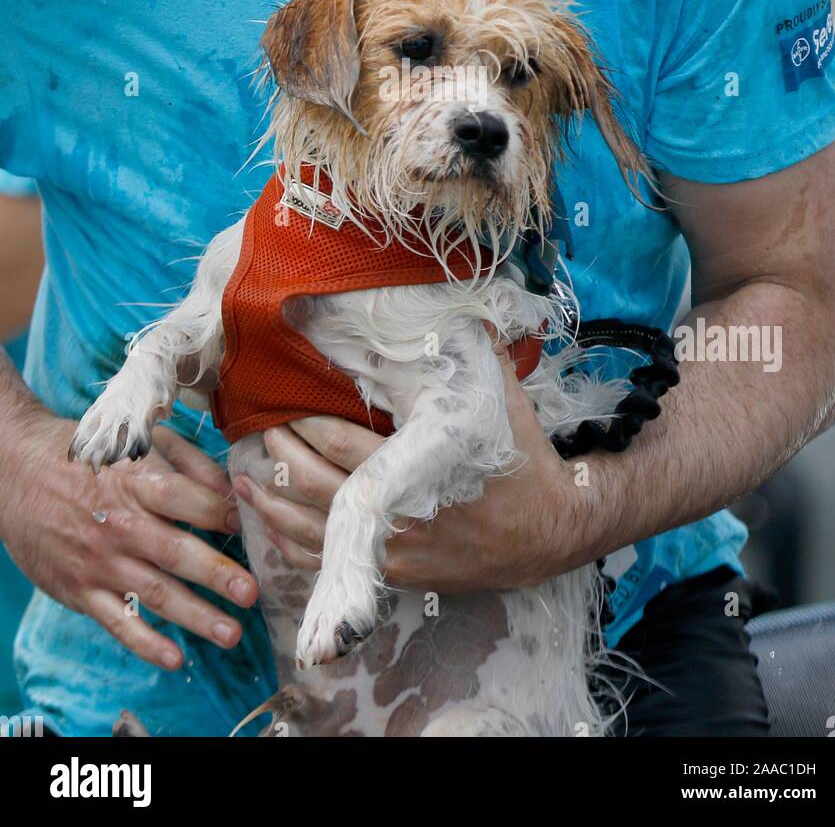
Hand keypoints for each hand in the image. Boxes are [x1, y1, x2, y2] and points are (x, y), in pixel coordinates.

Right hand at [1, 409, 258, 669]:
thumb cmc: (90, 458)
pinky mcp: (80, 590)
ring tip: (231, 633)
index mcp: (136, 483)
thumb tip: (231, 488)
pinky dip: (145, 644)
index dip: (220, 511)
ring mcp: (100, 562)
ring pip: (153, 594)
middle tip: (251, 593)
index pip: (185, 499)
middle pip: (175, 552)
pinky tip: (174, 658)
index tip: (248, 524)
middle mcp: (120, 525)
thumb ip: (188, 463)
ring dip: (195, 616)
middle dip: (217, 575)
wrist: (18, 474)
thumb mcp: (138, 444)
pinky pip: (117, 622)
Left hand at [234, 331, 591, 592]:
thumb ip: (470, 350)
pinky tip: (272, 524)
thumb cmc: (521, 456)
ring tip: (244, 475)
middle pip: (316, 485)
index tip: (282, 403)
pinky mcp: (395, 576)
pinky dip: (290, 544)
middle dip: (282, 456)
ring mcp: (394, 552)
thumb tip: (444, 297)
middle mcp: (401, 514)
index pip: (342, 446)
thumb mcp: (501, 396)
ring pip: (311, 532)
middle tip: (261, 428)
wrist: (550, 530)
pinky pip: (327, 566)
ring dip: (273, 502)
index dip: (304, 424)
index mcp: (421, 465)